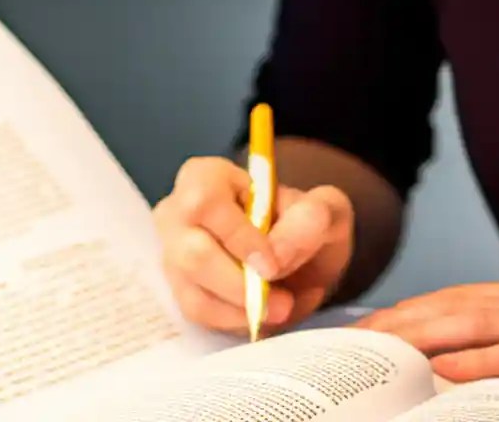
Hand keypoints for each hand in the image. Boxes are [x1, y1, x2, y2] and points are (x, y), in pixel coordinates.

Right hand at [152, 156, 354, 334]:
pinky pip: (201, 315)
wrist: (303, 250)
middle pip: (192, 256)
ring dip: (242, 311)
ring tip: (284, 310)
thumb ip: (308, 221)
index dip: (238, 238)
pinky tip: (266, 314)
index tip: (273, 266)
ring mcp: (173, 256)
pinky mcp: (181, 291)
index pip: (205, 204)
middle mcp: (177, 216)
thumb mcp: (324, 208)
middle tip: (284, 303)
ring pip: (193, 293)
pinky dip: (238, 322)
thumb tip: (274, 260)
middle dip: (240, 286)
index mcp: (206, 177)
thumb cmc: (305, 219)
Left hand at [356, 269, 498, 395]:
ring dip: (413, 335)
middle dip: (396, 320)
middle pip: (451, 304)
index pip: (464, 298)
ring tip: (368, 352)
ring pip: (468, 322)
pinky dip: (469, 361)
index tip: (374, 327)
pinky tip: (435, 372)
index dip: (415, 311)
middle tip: (347, 340)